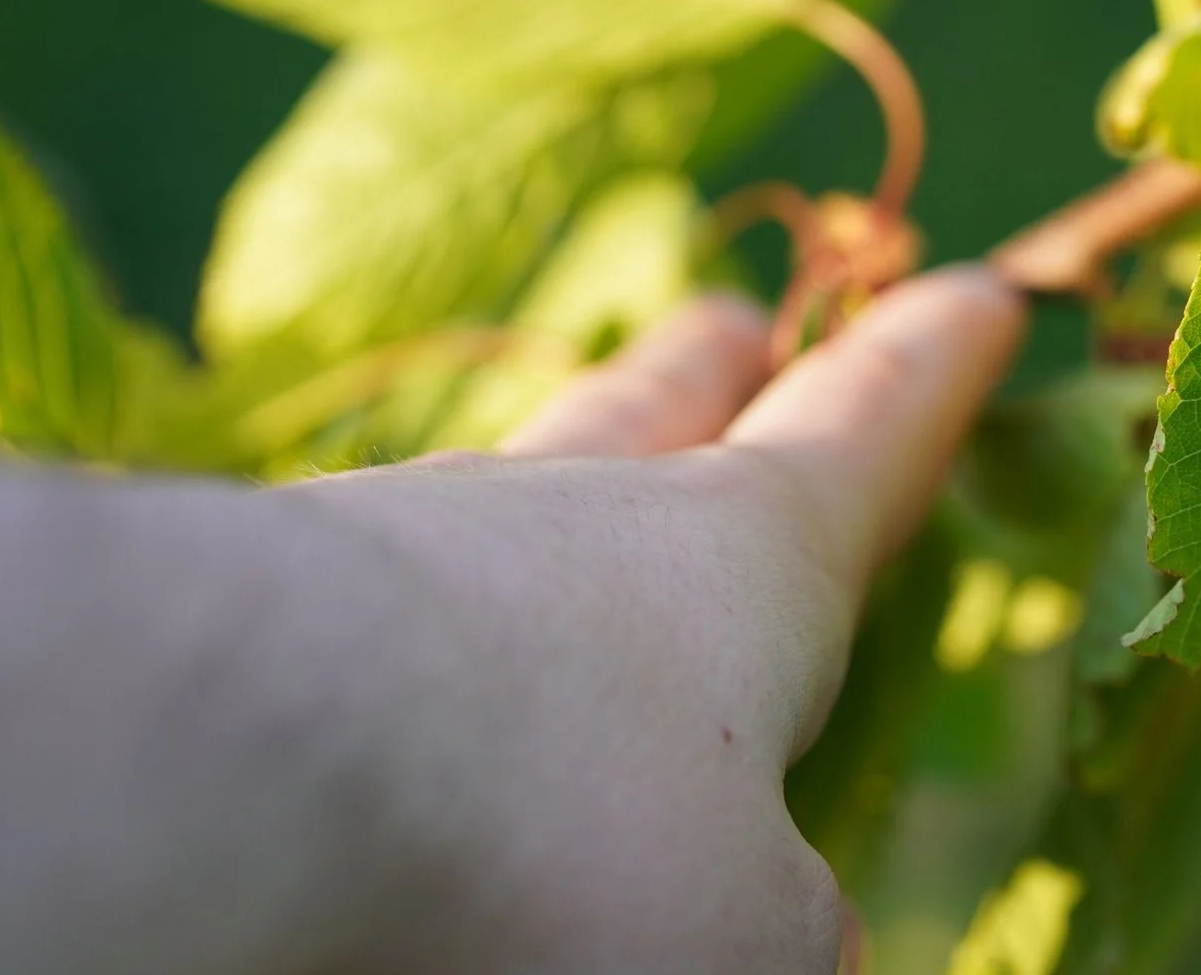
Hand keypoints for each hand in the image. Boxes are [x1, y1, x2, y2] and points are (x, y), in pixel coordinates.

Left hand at [294, 266, 1023, 974]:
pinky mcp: (254, 622)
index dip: (931, 372)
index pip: (865, 435)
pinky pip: (370, 598)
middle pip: (660, 414)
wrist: (220, 772)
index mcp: (736, 561)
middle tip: (734, 317)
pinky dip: (411, 619)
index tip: (980, 290)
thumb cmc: (555, 834)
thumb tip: (789, 938)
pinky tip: (379, 670)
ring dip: (554, 473)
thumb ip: (781, 929)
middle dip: (712, 374)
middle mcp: (570, 520)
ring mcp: (400, 554)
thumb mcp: (736, 937)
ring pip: (506, 490)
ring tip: (561, 476)